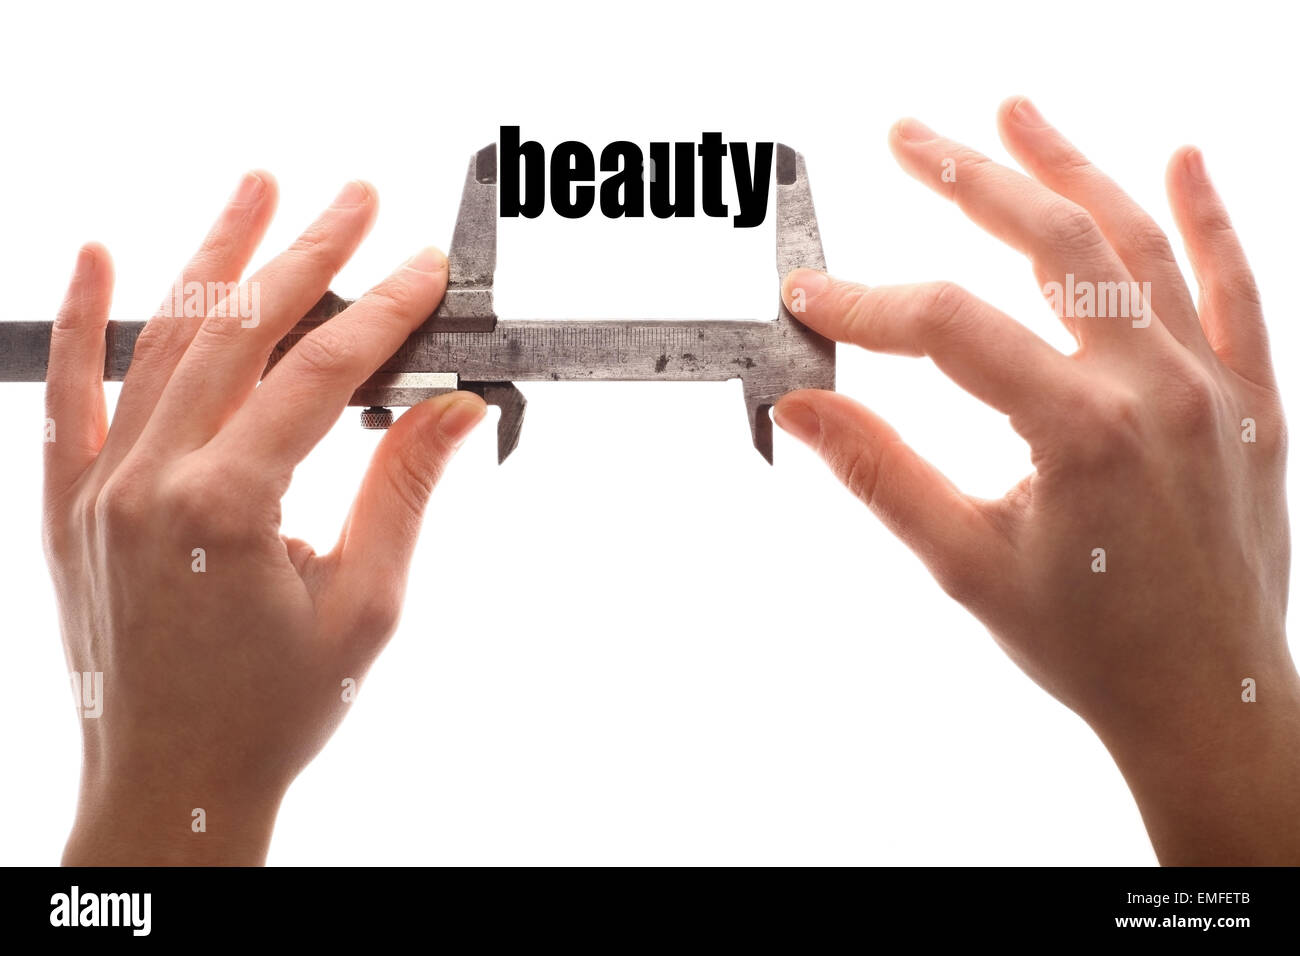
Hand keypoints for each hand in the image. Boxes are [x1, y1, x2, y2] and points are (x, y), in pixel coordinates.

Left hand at [46, 174, 485, 863]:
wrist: (170, 785)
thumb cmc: (271, 714)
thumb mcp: (363, 606)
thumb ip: (402, 490)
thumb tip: (454, 407)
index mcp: (223, 509)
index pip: (317, 376)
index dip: (381, 314)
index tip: (424, 271)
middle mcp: (146, 482)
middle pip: (238, 333)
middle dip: (306, 255)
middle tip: (356, 197)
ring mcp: (96, 488)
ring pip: (160, 342)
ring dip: (214, 258)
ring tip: (259, 190)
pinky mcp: (67, 504)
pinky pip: (66, 393)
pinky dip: (80, 319)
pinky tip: (100, 254)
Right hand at [775, 98, 1299, 863]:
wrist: (1207, 701)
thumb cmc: (1088, 644)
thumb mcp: (964, 563)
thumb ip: (879, 473)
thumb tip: (800, 410)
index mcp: (1076, 430)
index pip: (946, 328)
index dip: (865, 303)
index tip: (809, 298)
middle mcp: (1153, 388)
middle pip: (1051, 244)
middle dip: (967, 178)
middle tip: (905, 133)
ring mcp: (1210, 387)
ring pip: (1138, 245)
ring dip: (1071, 169)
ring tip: (1012, 113)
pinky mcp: (1249, 400)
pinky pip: (1237, 289)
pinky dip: (1209, 220)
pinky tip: (1182, 160)